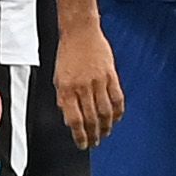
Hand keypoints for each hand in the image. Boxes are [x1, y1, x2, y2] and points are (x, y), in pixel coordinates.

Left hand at [54, 28, 124, 149]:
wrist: (80, 31)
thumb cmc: (68, 53)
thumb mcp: (58, 77)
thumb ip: (63, 98)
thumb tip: (68, 118)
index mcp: (67, 89)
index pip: (74, 120)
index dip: (80, 136)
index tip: (82, 144)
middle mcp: (82, 87)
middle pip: (91, 119)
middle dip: (93, 135)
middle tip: (95, 143)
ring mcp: (98, 81)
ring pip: (105, 112)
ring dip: (106, 127)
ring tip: (105, 134)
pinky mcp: (111, 75)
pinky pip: (117, 98)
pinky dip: (118, 111)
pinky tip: (116, 118)